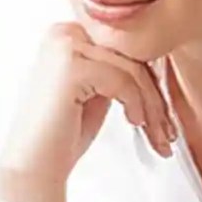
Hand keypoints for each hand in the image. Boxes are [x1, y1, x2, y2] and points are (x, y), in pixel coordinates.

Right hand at [0, 23, 175, 201]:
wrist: (35, 168)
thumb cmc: (62, 137)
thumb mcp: (96, 93)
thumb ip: (117, 71)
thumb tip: (157, 63)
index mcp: (67, 34)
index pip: (124, 47)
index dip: (149, 80)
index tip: (163, 111)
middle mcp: (63, 33)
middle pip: (130, 55)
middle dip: (155, 96)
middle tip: (166, 129)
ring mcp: (65, 46)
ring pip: (131, 69)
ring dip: (152, 106)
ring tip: (157, 134)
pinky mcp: (71, 66)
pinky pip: (122, 80)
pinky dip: (135, 104)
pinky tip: (135, 122)